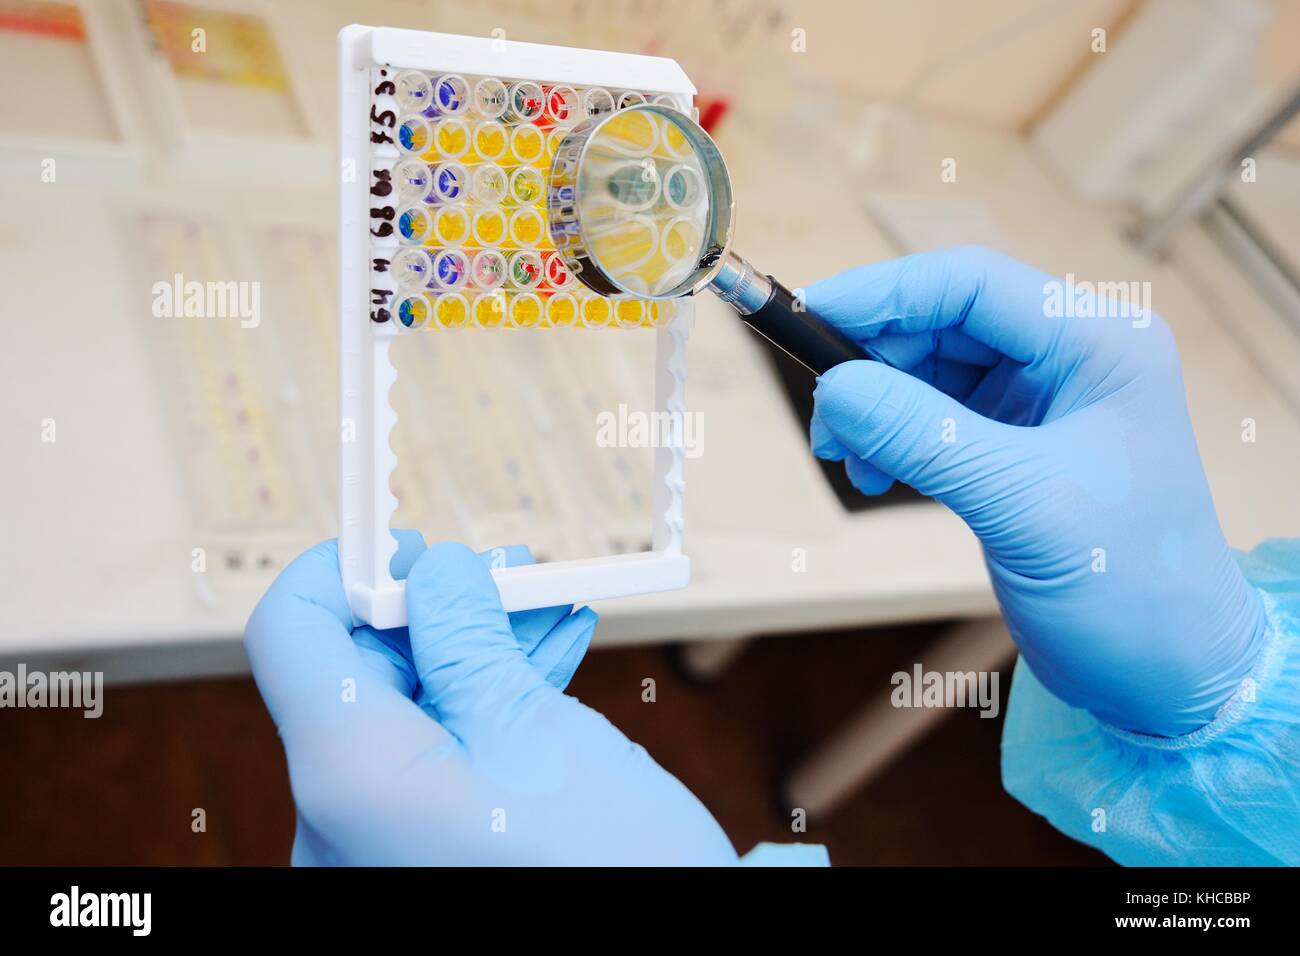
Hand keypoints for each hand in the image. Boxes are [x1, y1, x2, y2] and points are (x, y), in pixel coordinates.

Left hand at [245, 533, 735, 864]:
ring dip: (470, 654)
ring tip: (544, 611)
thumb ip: (468, 636)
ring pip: (402, 712)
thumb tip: (438, 571)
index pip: (291, 634)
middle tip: (508, 573)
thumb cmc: (608, 864)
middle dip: (433, 611)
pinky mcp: (413, 855)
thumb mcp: (538, 726)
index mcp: (349, 775)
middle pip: (355, 670)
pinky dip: (478, 710)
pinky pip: (426, 759)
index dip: (345, 570)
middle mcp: (336, 819)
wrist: (670, 953)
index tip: (410, 546)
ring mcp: (372, 845)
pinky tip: (540, 665)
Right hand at [808, 246, 1266, 736]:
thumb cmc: (1128, 584)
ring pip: (928, 369)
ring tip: (846, 457)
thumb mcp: (1020, 501)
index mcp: (1098, 345)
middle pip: (942, 323)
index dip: (883, 293)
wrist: (1164, 671)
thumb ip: (921, 436)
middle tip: (824, 417)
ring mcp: (1041, 402)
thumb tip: (832, 389)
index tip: (809, 313)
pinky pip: (930, 416)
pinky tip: (876, 474)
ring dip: (875, 404)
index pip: (971, 285)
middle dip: (872, 361)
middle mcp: (1071, 359)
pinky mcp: (1013, 446)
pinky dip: (891, 437)